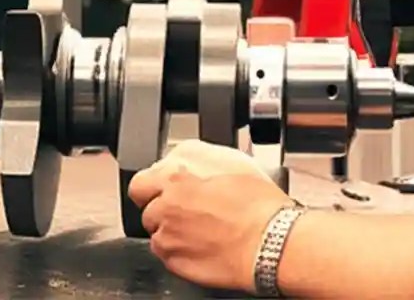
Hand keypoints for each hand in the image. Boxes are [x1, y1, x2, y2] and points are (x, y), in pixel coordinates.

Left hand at [128, 140, 291, 291]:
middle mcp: (166, 195)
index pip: (146, 176)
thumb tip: (187, 162)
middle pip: (145, 202)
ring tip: (199, 231)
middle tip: (179, 212)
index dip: (159, 185)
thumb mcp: (232, 161)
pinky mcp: (171, 254)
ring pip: (155, 229)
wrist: (269, 240)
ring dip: (170, 229)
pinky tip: (200, 246)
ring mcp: (166, 227)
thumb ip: (199, 159)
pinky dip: (177, 250)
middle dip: (157, 206)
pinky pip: (164, 252)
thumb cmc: (260, 204)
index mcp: (179, 169)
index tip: (170, 190)